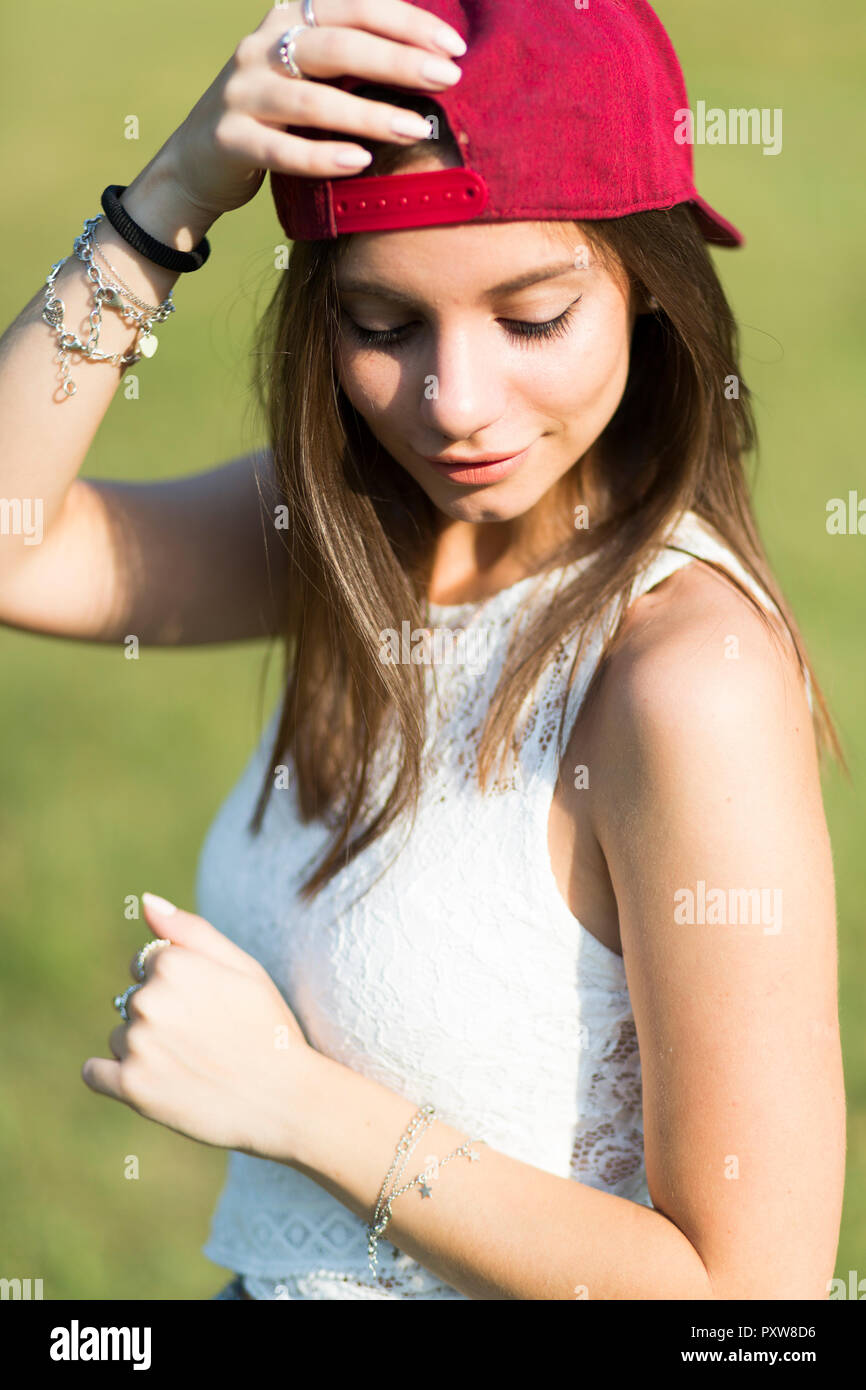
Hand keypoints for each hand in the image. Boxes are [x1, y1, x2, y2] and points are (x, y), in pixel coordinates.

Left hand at [82, 894, 315, 1160]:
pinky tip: (154, 1081)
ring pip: (120, 1035)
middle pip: (132, 999)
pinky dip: (115, 1077)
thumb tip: (146, 901)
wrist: (284, 1101)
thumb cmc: (269, 1029)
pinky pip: (94, 1072)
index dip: (179, 985)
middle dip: (160, 1014)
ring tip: (190, 1064)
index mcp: (174, 963)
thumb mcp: (244, 968)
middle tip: (203, 1039)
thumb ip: (192, 930)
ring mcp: (137, 1044)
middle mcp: (149, 1000)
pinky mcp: (130, 1087)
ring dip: (144, 1048)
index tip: (208, 1006)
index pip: (148, 963)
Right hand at [160, 0, 465, 218]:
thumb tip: (431, 57)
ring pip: (311, 100)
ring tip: (417, 130)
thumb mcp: (310, 72)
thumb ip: (353, 56)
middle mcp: (261, 47)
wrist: (199, 160)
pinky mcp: (228, 139)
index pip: (355, 6)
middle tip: (448, 79)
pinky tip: (360, 162)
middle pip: (337, 46)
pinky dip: (322, 156)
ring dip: (369, 115)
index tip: (454, 47)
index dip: (407, 22)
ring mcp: (240, 92)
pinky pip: (280, 149)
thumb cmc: (276, 116)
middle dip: (398, 61)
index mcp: (287, 18)